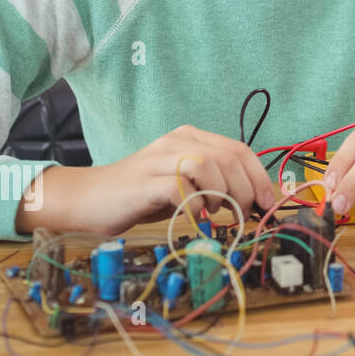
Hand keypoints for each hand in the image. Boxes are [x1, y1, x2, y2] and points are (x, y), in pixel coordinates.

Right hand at [15, 125, 275, 235]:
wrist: (86, 199)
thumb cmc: (140, 196)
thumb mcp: (184, 187)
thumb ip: (214, 186)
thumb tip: (253, 202)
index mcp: (190, 138)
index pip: (239, 149)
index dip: (260, 177)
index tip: (268, 203)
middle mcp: (177, 142)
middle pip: (229, 156)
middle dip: (246, 189)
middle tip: (244, 214)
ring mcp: (159, 159)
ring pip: (209, 165)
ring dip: (222, 193)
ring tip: (215, 212)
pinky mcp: (145, 182)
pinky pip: (182, 188)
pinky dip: (196, 206)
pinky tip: (194, 217)